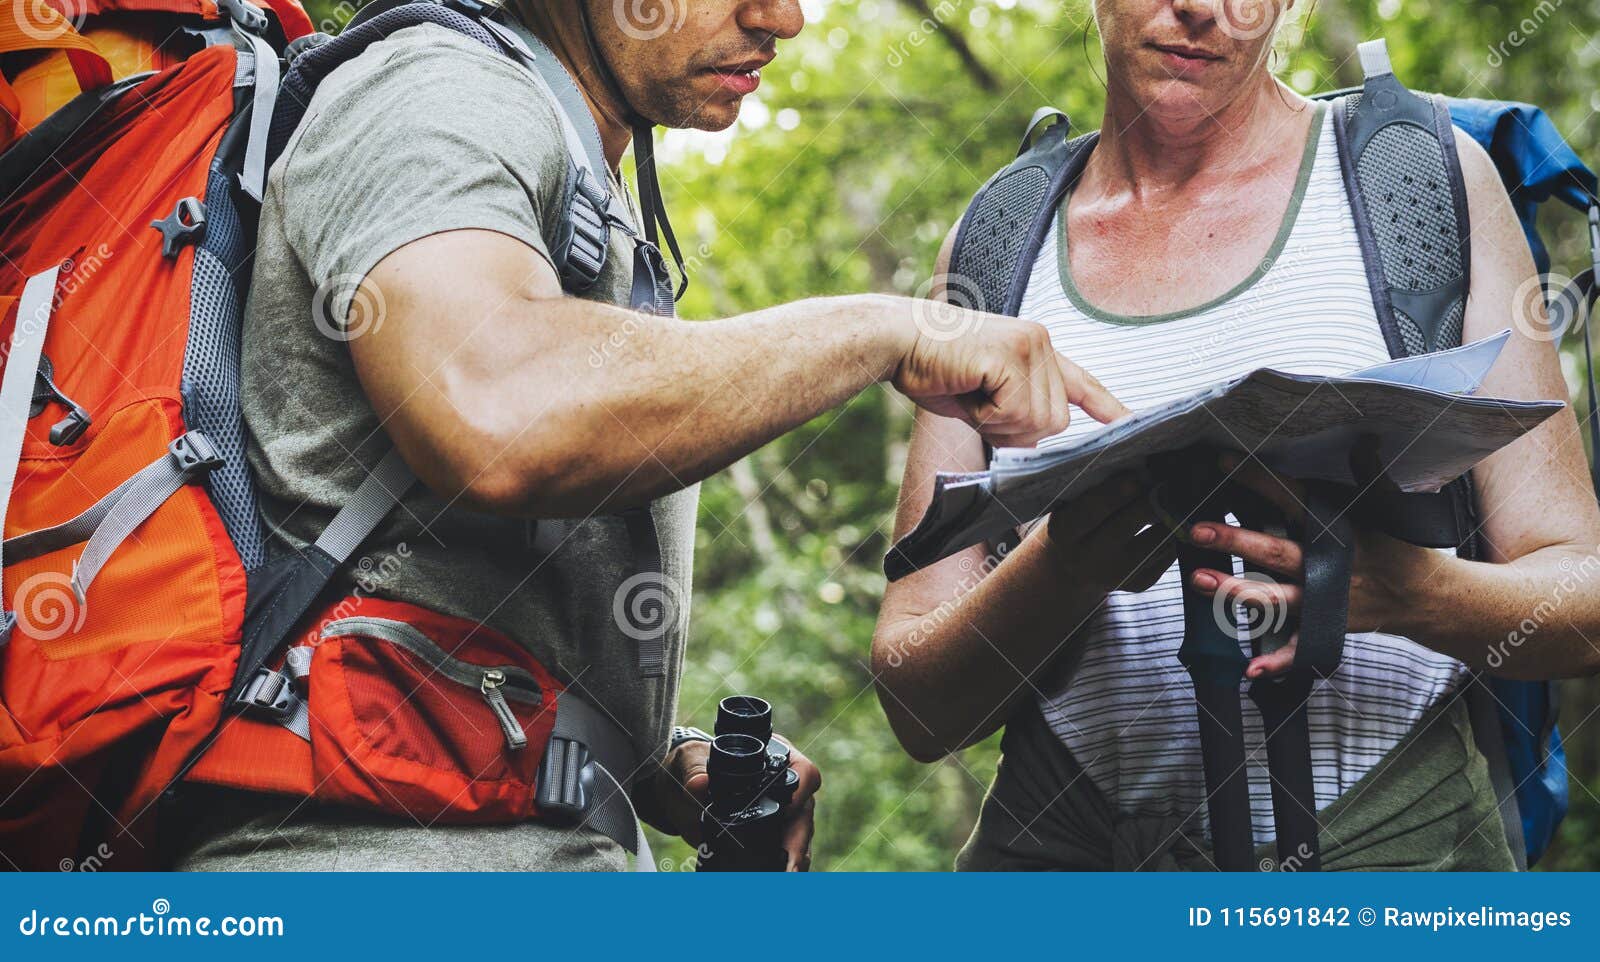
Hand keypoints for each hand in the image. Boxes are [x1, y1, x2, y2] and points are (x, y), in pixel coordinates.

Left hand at [645, 733, 822, 871]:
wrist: (677, 790)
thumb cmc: (691, 765)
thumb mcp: (690, 763)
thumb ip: (693, 772)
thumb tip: (698, 783)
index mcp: (774, 758)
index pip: (803, 771)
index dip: (801, 792)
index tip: (788, 812)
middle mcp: (784, 787)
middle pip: (804, 812)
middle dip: (799, 840)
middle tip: (790, 864)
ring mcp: (780, 813)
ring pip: (800, 836)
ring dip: (796, 859)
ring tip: (787, 877)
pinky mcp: (769, 837)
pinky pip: (784, 852)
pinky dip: (782, 867)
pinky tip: (776, 878)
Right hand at [889, 299, 1128, 446]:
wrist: (894, 340)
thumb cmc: (928, 367)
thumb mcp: (982, 393)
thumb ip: (1014, 409)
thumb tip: (1038, 438)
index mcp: (1035, 347)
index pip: (1080, 382)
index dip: (1107, 406)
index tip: (1130, 423)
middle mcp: (1041, 341)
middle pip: (1055, 420)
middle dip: (1015, 430)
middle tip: (977, 406)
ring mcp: (1030, 344)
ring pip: (1038, 421)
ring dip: (997, 424)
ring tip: (969, 392)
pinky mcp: (1012, 355)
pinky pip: (1015, 413)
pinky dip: (986, 416)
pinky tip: (966, 389)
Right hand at [1042, 472, 1175, 593]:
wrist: (1074, 567)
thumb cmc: (1077, 522)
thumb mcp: (1070, 506)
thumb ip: (1094, 491)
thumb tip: (1137, 469)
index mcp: (1064, 533)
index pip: (1090, 510)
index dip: (1114, 492)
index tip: (1135, 476)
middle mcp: (1087, 558)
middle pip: (1125, 526)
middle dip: (1148, 501)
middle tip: (1165, 482)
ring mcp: (1115, 575)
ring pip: (1152, 541)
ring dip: (1169, 516)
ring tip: (1176, 497)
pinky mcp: (1139, 583)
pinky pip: (1165, 554)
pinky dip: (1174, 533)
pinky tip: (1175, 518)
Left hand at [1183, 453, 1423, 677]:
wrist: (1425, 596)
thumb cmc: (1394, 545)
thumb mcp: (1383, 505)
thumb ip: (1366, 474)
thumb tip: (1364, 439)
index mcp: (1334, 529)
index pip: (1291, 498)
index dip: (1257, 480)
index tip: (1222, 462)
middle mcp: (1326, 566)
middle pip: (1274, 552)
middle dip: (1234, 542)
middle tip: (1197, 530)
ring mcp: (1324, 601)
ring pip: (1274, 598)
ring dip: (1235, 591)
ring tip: (1198, 580)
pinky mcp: (1326, 629)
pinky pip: (1298, 649)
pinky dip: (1277, 663)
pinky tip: (1250, 670)